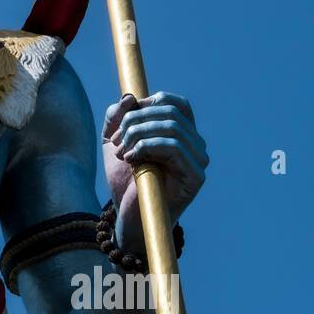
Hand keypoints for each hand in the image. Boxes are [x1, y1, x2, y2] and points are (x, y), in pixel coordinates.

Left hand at [102, 91, 207, 225]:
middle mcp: (195, 144)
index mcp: (180, 133)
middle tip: (116, 141)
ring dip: (138, 135)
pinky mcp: (196, 176)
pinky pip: (174, 147)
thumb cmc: (125, 179)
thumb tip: (130, 98)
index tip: (125, 118)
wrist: (127, 215)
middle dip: (136, 122)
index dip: (149, 102)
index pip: (175, 103)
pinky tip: (130, 160)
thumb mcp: (114, 141)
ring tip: (121, 152)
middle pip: (169, 113)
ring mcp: (198, 160)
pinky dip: (146, 147)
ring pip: (171, 127)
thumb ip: (117, 117)